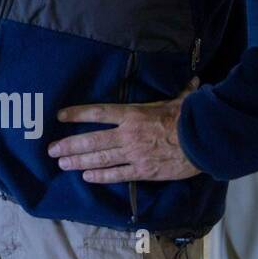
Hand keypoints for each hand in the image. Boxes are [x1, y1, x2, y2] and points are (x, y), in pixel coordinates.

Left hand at [48, 89, 200, 182]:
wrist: (206, 141)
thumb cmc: (190, 118)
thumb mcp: (178, 100)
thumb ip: (176, 92)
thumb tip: (192, 82)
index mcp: (132, 114)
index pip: (97, 112)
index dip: (77, 114)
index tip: (60, 116)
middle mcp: (127, 134)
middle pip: (91, 140)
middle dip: (69, 145)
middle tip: (51, 150)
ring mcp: (134, 154)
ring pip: (99, 158)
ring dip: (78, 161)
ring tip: (62, 164)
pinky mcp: (144, 171)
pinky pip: (117, 175)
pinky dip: (100, 176)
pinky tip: (87, 176)